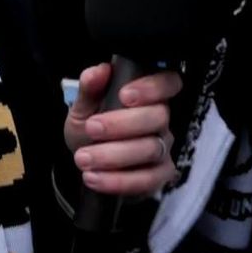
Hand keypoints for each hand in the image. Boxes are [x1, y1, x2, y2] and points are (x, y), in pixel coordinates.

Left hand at [65, 62, 182, 195]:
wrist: (87, 163)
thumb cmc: (90, 128)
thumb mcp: (83, 108)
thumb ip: (90, 89)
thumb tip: (98, 72)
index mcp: (148, 95)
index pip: (168, 83)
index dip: (152, 87)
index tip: (124, 95)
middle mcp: (161, 120)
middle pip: (158, 117)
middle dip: (122, 124)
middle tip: (91, 128)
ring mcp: (162, 148)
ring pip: (151, 149)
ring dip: (113, 155)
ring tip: (83, 158)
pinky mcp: (159, 176)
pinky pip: (148, 180)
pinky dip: (118, 181)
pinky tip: (94, 178)